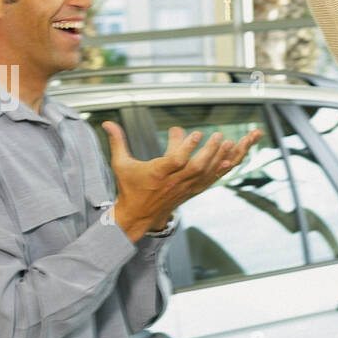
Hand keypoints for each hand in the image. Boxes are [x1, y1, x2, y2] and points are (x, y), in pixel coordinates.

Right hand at [101, 121, 261, 241]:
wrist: (138, 215)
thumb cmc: (129, 188)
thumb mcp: (121, 164)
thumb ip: (117, 142)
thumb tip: (106, 123)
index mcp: (157, 174)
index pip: (175, 161)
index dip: (187, 147)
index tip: (196, 133)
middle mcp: (173, 181)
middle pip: (195, 167)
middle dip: (210, 151)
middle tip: (219, 135)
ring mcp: (184, 187)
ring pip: (206, 173)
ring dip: (219, 158)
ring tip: (230, 142)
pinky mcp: (191, 191)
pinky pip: (209, 180)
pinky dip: (221, 169)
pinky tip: (231, 158)